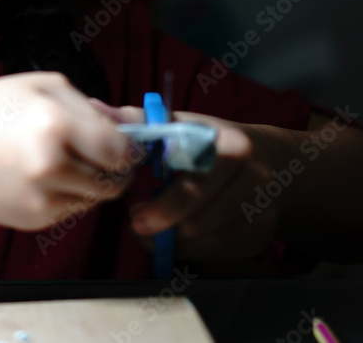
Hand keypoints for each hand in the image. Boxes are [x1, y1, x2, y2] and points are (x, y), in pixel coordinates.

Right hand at [0, 72, 140, 231]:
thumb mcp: (42, 87)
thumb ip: (94, 105)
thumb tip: (136, 123)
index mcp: (55, 124)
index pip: (122, 149)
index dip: (131, 146)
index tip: (126, 141)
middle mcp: (51, 165)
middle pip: (116, 179)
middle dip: (115, 166)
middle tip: (102, 152)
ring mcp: (42, 198)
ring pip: (97, 197)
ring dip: (92, 180)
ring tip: (63, 158)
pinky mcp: (34, 219)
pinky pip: (73, 209)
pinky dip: (69, 193)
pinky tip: (42, 175)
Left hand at [90, 100, 281, 261]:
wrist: (265, 161)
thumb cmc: (206, 143)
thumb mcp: (176, 124)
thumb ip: (137, 121)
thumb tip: (97, 107)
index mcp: (231, 146)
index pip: (196, 182)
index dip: (164, 203)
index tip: (134, 210)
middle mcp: (253, 179)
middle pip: (202, 219)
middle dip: (163, 226)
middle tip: (137, 225)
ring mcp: (260, 210)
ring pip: (207, 241)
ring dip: (173, 241)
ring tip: (152, 228)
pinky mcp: (259, 236)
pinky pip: (217, 254)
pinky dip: (190, 251)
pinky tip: (178, 236)